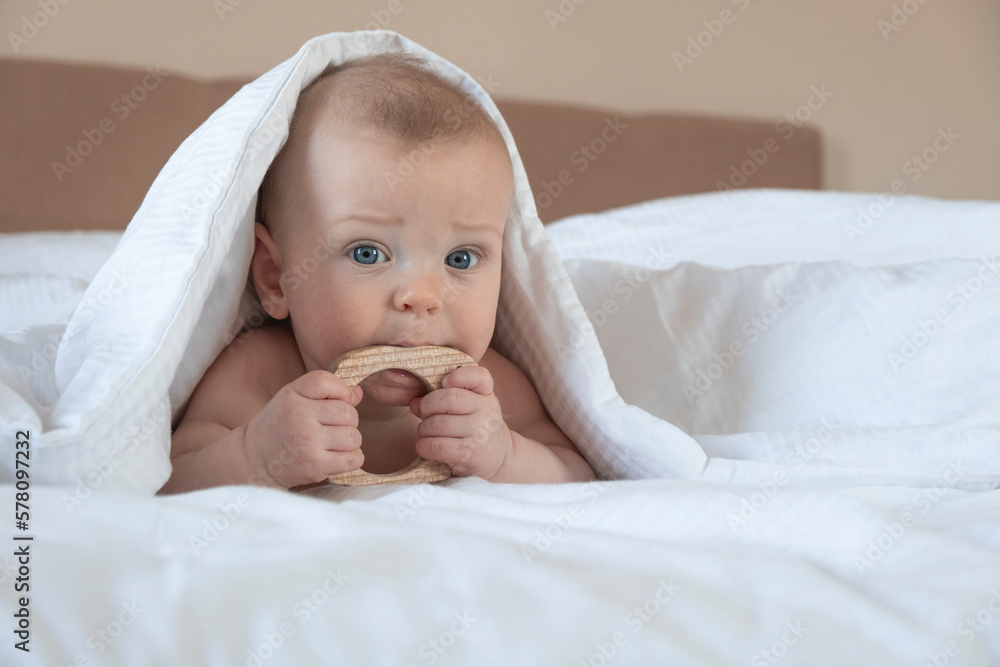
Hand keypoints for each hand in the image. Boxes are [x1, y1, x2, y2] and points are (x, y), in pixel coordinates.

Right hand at [244, 370, 363, 487]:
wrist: (256, 458)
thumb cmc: (281, 423)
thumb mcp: (293, 397)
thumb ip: (325, 389)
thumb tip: (357, 393)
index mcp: (292, 396)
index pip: (328, 382)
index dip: (342, 390)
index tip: (338, 400)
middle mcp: (299, 418)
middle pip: (348, 413)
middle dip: (348, 420)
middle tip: (333, 427)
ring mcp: (308, 443)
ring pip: (353, 437)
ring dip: (351, 441)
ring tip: (334, 442)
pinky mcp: (315, 466)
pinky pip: (353, 459)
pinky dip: (353, 458)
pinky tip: (339, 456)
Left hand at [410, 365, 512, 479]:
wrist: (499, 459)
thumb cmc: (476, 429)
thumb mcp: (469, 408)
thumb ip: (442, 399)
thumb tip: (414, 402)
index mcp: (486, 395)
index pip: (479, 376)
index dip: (458, 375)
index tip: (444, 383)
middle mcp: (487, 411)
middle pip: (448, 398)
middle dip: (427, 406)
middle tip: (425, 415)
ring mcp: (479, 433)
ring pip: (438, 423)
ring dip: (423, 429)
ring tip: (426, 433)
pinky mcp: (468, 454)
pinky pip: (436, 445)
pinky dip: (423, 446)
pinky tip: (426, 447)